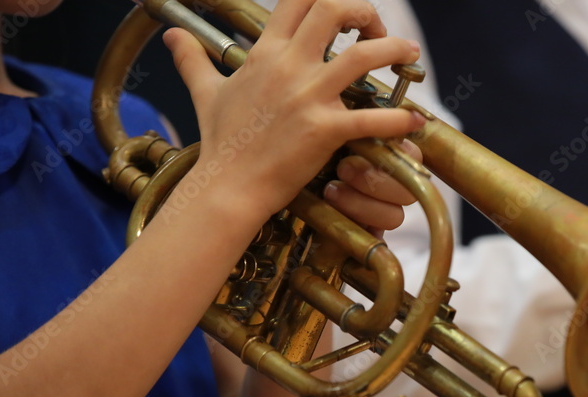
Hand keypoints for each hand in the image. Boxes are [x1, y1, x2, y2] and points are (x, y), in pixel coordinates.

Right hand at [163, 0, 425, 224]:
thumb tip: (173, 35)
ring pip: (363, 55)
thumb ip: (193, 59)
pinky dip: (400, 117)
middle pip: (334, 9)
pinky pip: (372, 118)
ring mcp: (308, 97)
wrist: (228, 187)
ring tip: (410, 57)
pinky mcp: (324, 130)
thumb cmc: (221, 143)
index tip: (346, 14)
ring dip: (394, 49)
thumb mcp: (205, 93)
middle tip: (378, 30)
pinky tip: (414, 120)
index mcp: (266, 53)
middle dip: (364, 11)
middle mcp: (288, 66)